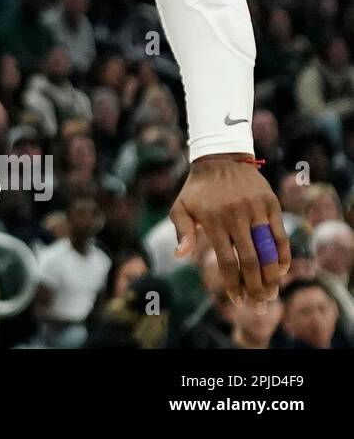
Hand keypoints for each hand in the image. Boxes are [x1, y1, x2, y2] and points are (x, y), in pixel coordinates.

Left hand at [170, 154, 290, 305]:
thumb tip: (181, 256)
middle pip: (250, 261)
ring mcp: (255, 211)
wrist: (220, 158)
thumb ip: (181, 231)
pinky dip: (283, 255)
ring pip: (268, 251)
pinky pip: (280, 235)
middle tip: (258, 305)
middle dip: (255, 287)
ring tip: (271, 293)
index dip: (233, 283)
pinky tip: (280, 271)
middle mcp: (236, 217)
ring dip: (272, 276)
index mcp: (213, 221)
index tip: (237, 300)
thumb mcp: (181, 207)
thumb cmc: (197, 189)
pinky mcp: (271, 205)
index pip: (227, 261)